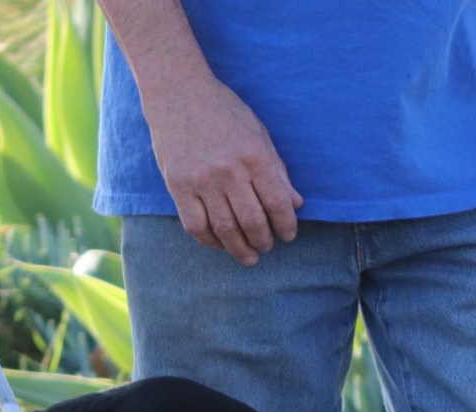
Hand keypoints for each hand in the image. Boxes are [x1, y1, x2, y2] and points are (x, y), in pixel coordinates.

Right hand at [144, 73, 300, 264]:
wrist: (178, 92)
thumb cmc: (224, 112)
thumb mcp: (259, 133)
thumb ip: (278, 171)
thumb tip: (297, 204)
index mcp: (254, 156)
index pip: (277, 203)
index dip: (286, 226)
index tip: (288, 235)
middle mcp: (229, 171)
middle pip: (253, 222)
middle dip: (264, 241)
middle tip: (267, 246)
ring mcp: (202, 180)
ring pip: (225, 230)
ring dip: (240, 249)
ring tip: (249, 255)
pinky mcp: (178, 186)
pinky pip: (196, 226)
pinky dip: (210, 241)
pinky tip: (220, 243)